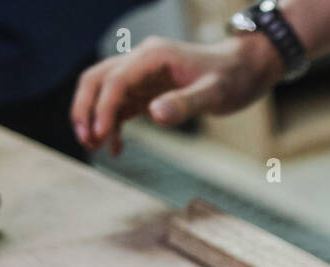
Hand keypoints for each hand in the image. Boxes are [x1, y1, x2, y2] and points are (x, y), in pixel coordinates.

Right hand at [71, 36, 282, 153]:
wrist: (243, 70)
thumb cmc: (232, 78)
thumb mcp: (215, 94)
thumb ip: (185, 103)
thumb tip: (154, 114)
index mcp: (153, 56)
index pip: (116, 79)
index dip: (104, 107)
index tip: (100, 134)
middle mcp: (141, 61)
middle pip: (97, 79)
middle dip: (85, 108)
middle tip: (86, 140)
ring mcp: (142, 75)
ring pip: (104, 92)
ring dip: (94, 117)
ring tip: (94, 147)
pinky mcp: (148, 90)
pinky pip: (121, 105)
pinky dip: (113, 124)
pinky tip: (116, 148)